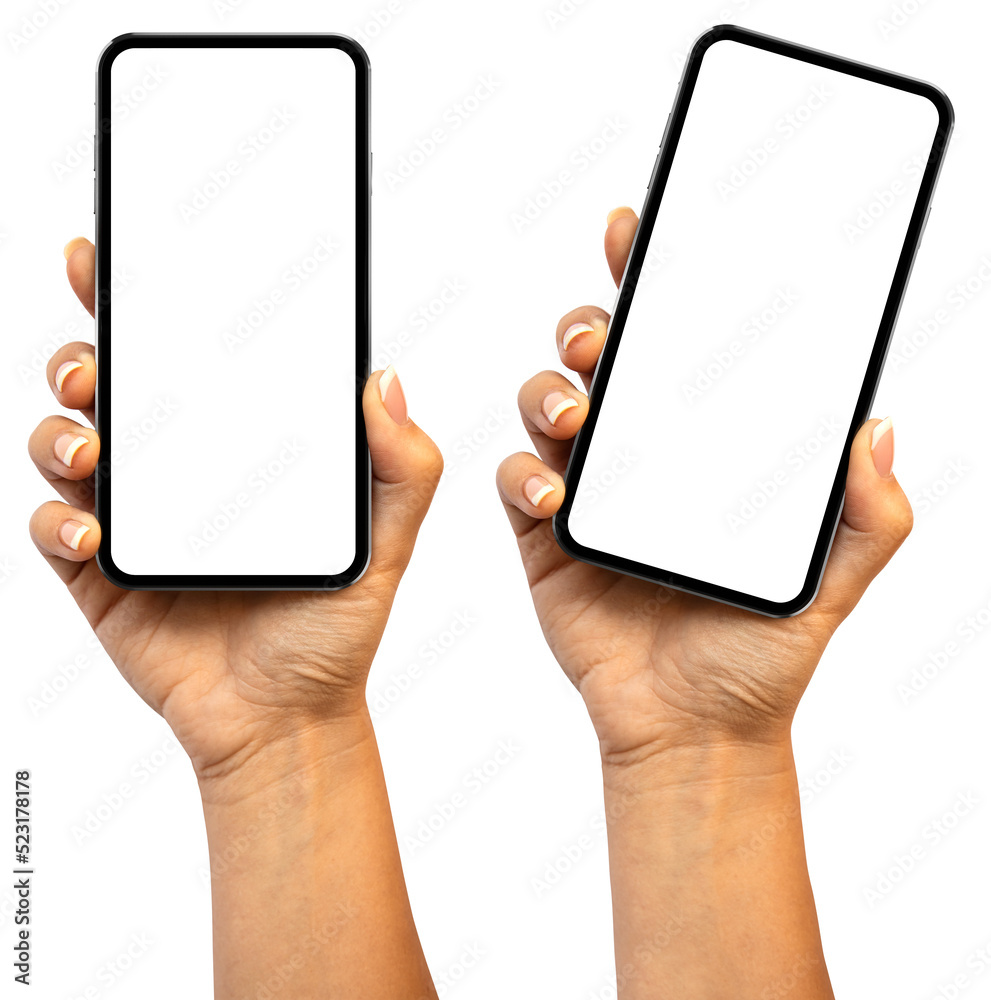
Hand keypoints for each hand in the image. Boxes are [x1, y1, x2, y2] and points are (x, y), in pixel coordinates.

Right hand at [29, 238, 442, 787]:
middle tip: (96, 355)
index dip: (152, 306)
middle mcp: (178, 472)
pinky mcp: (99, 575)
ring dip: (61, 429)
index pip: (192, 362)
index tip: (123, 260)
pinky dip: (54, 518)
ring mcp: (134, 522)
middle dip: (86, 350)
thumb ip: (398, 465)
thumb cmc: (333, 628)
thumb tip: (385, 379)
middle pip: (112, 387)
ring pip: (65, 442)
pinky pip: (52, 528)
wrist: (286, 717)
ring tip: (93, 448)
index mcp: (238, 450)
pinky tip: (89, 529)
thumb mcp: (385, 543)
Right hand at [496, 207, 913, 766]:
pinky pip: (511, 481)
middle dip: (587, 326)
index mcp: (699, 447)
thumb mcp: (831, 581)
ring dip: (549, 391)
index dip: (650, 282)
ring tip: (577, 417)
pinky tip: (551, 497)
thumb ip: (867, 513)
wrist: (694, 728)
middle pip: (595, 359)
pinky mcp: (539, 536)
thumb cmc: (758, 653)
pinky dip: (520, 475)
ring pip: (544, 404)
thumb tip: (879, 429)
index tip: (637, 230)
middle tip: (600, 339)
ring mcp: (583, 492)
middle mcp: (636, 454)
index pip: (673, 347)